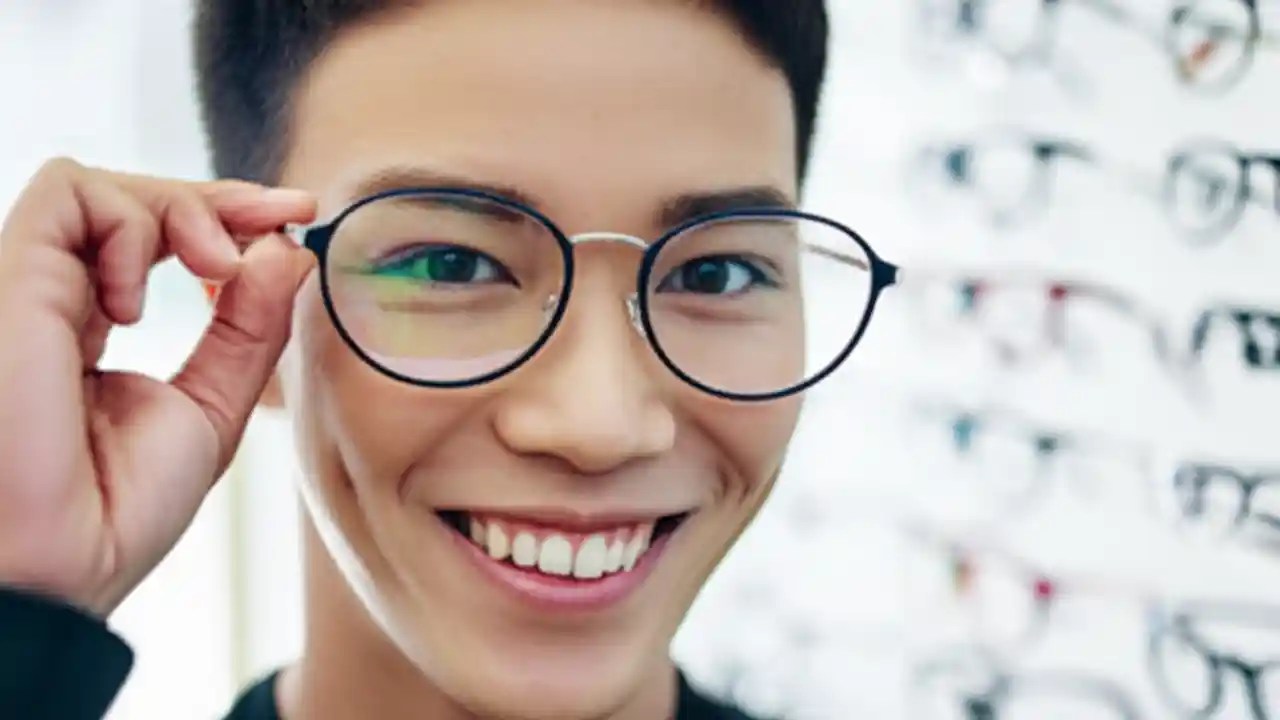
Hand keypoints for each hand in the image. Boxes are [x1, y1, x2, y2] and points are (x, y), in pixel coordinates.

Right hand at [0, 159, 316, 617]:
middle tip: (285, 214)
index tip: (298, 214)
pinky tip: (141, 302)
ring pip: (101, 187)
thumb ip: (248, 328)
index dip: (229, 215)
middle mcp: (54, 299)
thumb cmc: (118, 510)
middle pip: (134, 201)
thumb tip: (287, 250)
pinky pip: (68, 192)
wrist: (64, 567)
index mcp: (92, 326)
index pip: (156, 238)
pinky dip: (131, 224)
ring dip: (184, 209)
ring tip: (216, 272)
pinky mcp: (11, 278)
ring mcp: (28, 286)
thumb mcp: (212, 408)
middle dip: (221, 197)